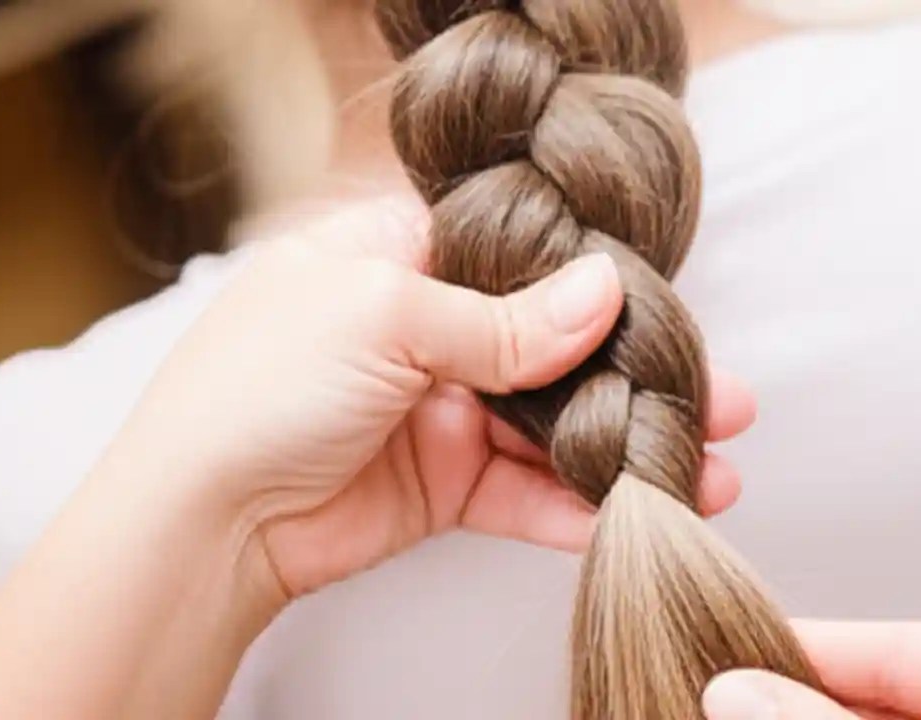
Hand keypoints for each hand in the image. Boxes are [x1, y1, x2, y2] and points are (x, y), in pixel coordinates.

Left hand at [105, 197, 753, 600]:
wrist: (202, 521)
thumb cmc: (258, 388)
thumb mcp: (383, 319)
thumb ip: (503, 319)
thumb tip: (605, 293)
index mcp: (401, 258)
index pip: (520, 252)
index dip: (592, 274)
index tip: (665, 298)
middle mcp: (429, 329)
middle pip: (553, 344)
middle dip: (633, 370)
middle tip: (718, 395)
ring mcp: (442, 408)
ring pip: (553, 422)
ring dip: (625, 444)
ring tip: (708, 466)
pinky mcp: (446, 483)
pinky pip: (526, 491)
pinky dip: (578, 504)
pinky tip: (640, 510)